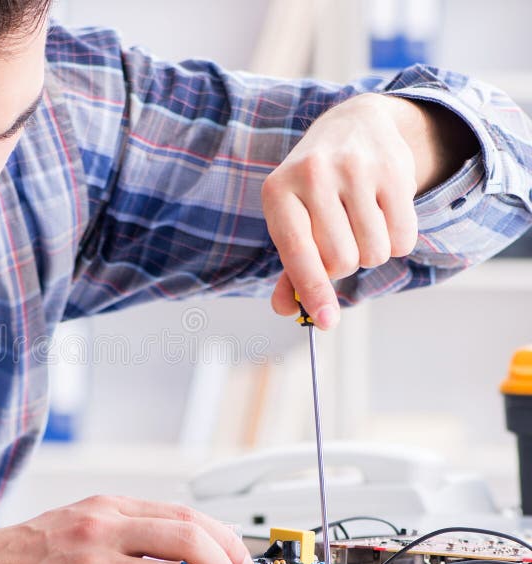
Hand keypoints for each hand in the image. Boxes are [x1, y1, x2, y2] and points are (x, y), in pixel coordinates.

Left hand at [262, 92, 475, 328]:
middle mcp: (313, 175)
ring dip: (372, 254)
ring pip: (375, 252)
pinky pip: (403, 237)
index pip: (298, 253)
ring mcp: (355, 168)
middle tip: (342, 242)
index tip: (326, 321)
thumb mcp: (292, 219)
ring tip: (361, 227)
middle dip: (345, 266)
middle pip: (342, 260)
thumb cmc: (315, 189)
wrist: (352, 125)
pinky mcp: (393, 168)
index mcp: (278, 192)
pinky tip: (384, 218)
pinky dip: (397, 242)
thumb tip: (289, 310)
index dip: (313, 291)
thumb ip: (290, 268)